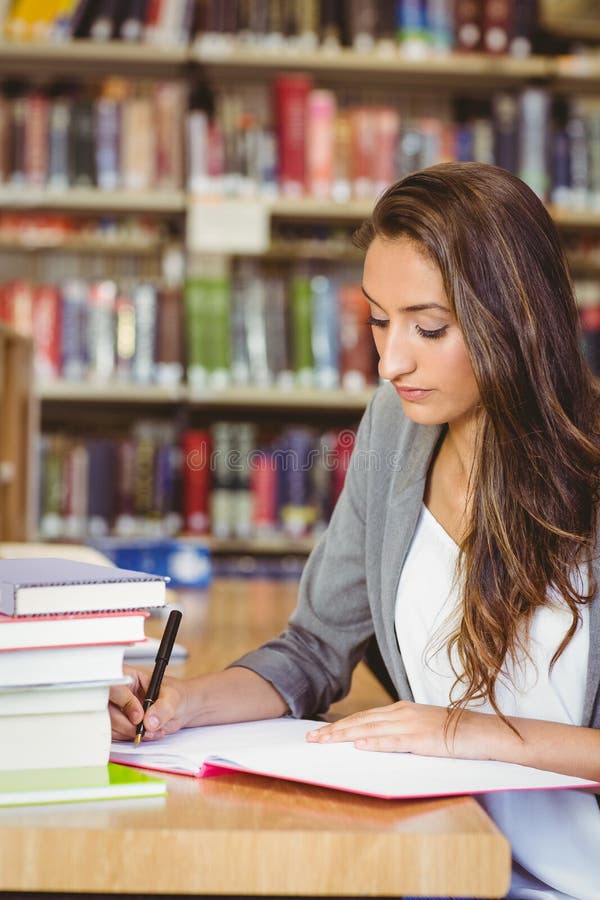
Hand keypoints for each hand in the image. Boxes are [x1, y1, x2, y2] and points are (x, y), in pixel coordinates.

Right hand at [109, 665, 189, 741]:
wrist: (184, 709)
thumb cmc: (178, 695)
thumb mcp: (173, 698)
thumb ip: (163, 708)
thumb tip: (149, 721)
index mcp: (129, 677)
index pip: (115, 685)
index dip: (123, 701)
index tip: (139, 716)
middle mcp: (121, 692)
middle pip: (108, 709)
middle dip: (126, 723)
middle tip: (144, 729)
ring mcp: (119, 708)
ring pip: (111, 724)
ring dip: (129, 733)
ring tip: (151, 731)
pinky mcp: (121, 723)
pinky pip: (117, 733)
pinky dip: (131, 737)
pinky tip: (149, 734)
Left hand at [306, 700, 506, 760]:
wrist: (483, 732)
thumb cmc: (455, 732)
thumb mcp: (422, 728)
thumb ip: (400, 732)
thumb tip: (376, 741)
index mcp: (402, 710)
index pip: (363, 718)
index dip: (340, 725)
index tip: (320, 732)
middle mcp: (402, 714)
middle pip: (360, 722)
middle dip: (333, 730)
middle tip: (310, 738)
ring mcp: (412, 725)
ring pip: (370, 729)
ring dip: (344, 736)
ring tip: (324, 741)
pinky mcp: (423, 739)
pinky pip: (394, 741)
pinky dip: (375, 742)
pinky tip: (359, 745)